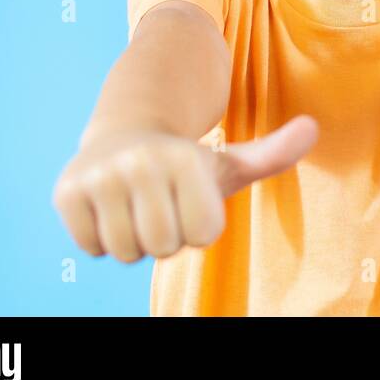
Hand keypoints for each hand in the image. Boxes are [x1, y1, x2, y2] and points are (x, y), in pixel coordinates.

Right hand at [52, 116, 318, 262]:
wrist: (126, 133)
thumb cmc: (188, 162)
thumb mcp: (232, 160)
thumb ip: (275, 152)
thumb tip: (314, 127)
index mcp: (185, 158)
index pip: (202, 235)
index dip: (200, 225)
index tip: (191, 198)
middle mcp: (139, 161)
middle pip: (164, 246)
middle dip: (167, 234)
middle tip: (162, 202)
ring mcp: (98, 175)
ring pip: (127, 251)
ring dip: (135, 238)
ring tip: (137, 203)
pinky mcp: (65, 192)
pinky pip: (92, 248)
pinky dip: (101, 237)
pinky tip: (110, 206)